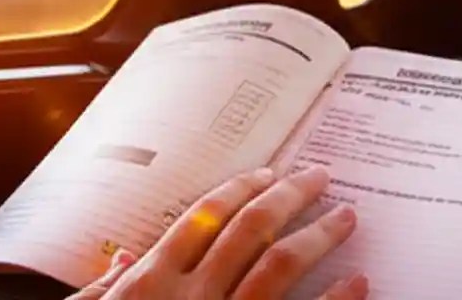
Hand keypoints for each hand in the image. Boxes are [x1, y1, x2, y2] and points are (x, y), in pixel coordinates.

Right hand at [69, 167, 366, 299]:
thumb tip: (124, 257)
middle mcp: (192, 296)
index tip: (268, 174)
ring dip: (318, 235)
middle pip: (249, 230)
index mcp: (152, 282)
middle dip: (289, 196)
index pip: (204, 217)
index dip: (239, 189)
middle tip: (321, 176)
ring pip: (280, 266)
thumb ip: (103, 290)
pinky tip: (357, 283)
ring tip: (346, 217)